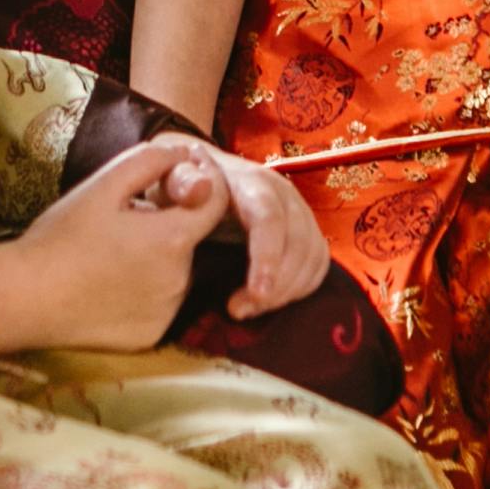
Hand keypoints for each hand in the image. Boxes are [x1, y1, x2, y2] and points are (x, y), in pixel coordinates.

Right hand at [0, 138, 230, 353]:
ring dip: (156, 259)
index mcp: (174, 238)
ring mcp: (167, 312)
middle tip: (120, 223)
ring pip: (175, 272)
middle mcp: (181, 279)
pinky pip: (159, 305)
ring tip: (109, 254)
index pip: (215, 202)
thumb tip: (186, 153)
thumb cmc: (61, 238)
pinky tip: (107, 286)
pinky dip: (144, 293)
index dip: (199, 183)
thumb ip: (150, 161)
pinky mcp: (150, 337)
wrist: (24, 299)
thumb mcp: (103, 185)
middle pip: (190, 239)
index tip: (169, 179)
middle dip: (167, 225)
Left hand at [193, 148, 332, 314]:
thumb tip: (202, 188)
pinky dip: (299, 288)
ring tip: (247, 309)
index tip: (257, 293)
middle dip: (278, 284)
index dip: (269, 256)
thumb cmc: (182, 185)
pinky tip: (266, 302)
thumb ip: (180, 182)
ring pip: (312, 255)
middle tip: (238, 310)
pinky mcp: (304, 232)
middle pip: (298, 242)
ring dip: (287, 291)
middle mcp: (283, 194)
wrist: (198, 178)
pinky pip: (317, 263)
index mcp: (250, 182)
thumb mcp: (171, 180)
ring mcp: (298, 213)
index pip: (270, 217)